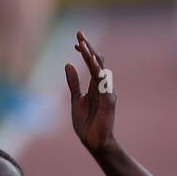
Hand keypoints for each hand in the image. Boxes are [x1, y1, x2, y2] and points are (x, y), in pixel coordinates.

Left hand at [65, 30, 115, 152]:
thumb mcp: (76, 100)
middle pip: (96, 62)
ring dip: (90, 56)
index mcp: (94, 86)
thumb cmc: (86, 123)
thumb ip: (73, 83)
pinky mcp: (108, 101)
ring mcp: (106, 92)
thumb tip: (68, 64)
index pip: (91, 63)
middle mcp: (102, 86)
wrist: (94, 142)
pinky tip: (92, 61)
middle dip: (88, 47)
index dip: (84, 51)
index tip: (75, 41)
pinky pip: (103, 83)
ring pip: (99, 69)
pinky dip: (98, 71)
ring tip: (82, 44)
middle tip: (79, 33)